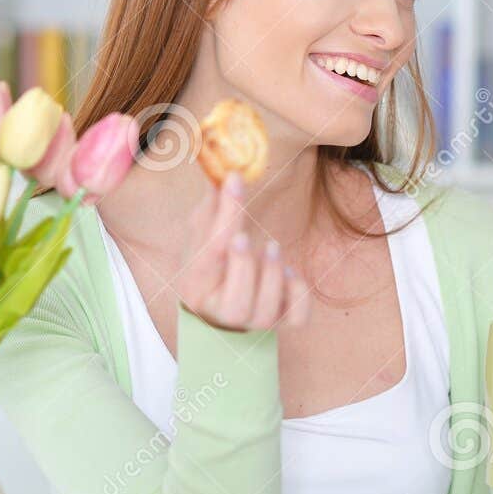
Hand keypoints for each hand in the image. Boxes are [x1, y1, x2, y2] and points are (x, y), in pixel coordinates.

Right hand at [176, 173, 310, 330]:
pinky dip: (298, 291)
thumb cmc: (210, 263)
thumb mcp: (202, 233)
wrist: (220, 305)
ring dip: (273, 274)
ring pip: (266, 311)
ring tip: (271, 247)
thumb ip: (213, 206)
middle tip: (249, 237)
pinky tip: (288, 273)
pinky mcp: (280, 324)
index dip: (226, 214)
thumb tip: (227, 169)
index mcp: (195, 284)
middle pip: (236, 302)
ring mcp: (253, 322)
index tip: (235, 179)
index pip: (210, 252)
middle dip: (245, 267)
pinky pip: (297, 316)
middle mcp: (222, 312)